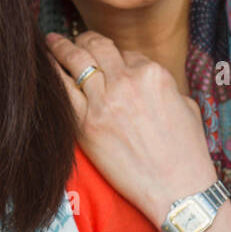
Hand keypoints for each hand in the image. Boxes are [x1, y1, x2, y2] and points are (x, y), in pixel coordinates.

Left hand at [45, 31, 217, 224]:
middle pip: (98, 47)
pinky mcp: (86, 124)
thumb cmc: (187, 154)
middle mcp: (128, 81)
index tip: (104, 58)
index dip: (114, 56)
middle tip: (72, 40)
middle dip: (83, 40)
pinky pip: (62, 89)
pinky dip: (51, 72)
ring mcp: (105, 101)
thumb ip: (163, 86)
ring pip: (76, 60)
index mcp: (154, 73)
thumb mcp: (186, 106)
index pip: (126, 53)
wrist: (177, 191)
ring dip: (61, 47)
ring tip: (50, 41)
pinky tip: (44, 65)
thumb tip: (144, 80)